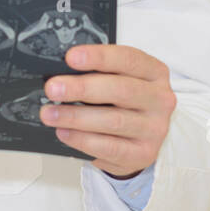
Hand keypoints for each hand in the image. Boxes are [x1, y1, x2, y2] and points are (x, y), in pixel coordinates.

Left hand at [40, 44, 176, 177]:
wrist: (139, 141)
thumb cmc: (123, 104)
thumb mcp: (118, 81)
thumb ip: (97, 73)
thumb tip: (60, 72)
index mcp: (154, 73)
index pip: (129, 59)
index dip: (99, 57)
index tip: (71, 57)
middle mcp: (160, 100)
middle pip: (120, 90)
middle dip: (81, 88)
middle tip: (53, 88)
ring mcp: (154, 128)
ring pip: (113, 121)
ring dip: (75, 117)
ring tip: (49, 114)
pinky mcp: (144, 154)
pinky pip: (110, 147)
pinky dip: (82, 139)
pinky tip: (64, 132)